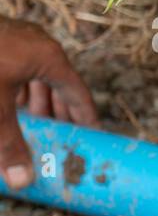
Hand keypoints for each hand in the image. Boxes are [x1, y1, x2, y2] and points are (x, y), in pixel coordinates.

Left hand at [0, 16, 96, 189]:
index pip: (78, 92)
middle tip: (61, 134)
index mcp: (48, 58)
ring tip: (32, 122)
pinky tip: (5, 102)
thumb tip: (21, 180)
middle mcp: (36, 43)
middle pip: (58, 82)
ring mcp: (13, 36)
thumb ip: (9, 144)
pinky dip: (15, 86)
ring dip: (35, 98)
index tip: (92, 133)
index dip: (85, 116)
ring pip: (34, 72)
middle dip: (58, 111)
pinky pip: (15, 65)